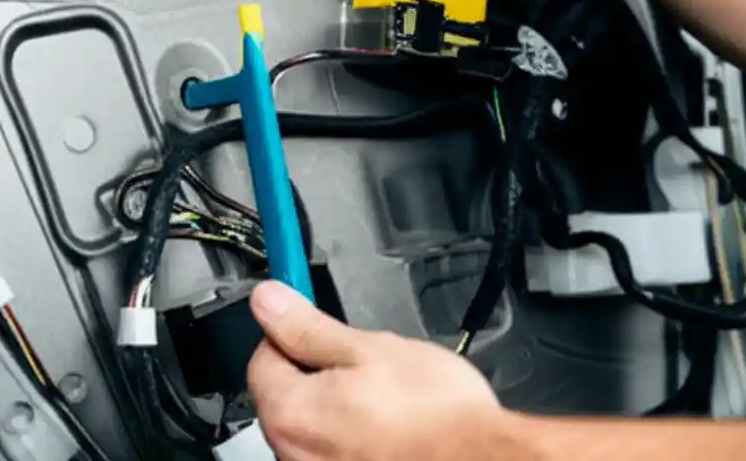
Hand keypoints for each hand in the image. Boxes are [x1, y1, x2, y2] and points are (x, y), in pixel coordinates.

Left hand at [246, 280, 501, 460]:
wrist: (482, 460)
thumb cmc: (436, 416)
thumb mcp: (370, 349)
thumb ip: (308, 326)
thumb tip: (269, 301)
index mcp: (290, 412)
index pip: (262, 356)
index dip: (290, 331)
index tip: (314, 322)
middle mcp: (293, 454)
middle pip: (285, 395)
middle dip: (317, 371)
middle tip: (363, 361)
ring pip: (313, 425)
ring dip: (338, 406)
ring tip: (385, 397)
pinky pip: (335, 451)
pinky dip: (354, 436)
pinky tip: (389, 428)